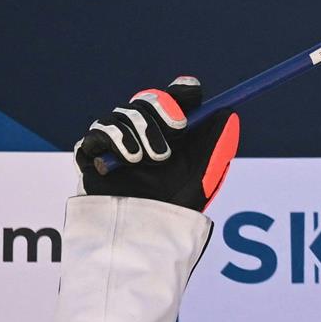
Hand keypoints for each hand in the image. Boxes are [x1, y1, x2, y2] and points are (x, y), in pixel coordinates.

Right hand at [74, 78, 239, 212]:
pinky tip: (131, 159)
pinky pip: (101, 131)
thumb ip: (218, 144)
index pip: (176, 100)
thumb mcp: (206, 174)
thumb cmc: (177, 206)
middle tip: (178, 127)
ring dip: (144, 130)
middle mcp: (145, 133)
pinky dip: (118, 139)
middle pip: (148, 99)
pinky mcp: (92, 152)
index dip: (182, 91)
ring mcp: (117, 141)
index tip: (192, 91)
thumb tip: (228, 112)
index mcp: (173, 135)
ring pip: (125, 113)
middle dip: (164, 108)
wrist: (143, 231)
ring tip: (156, 159)